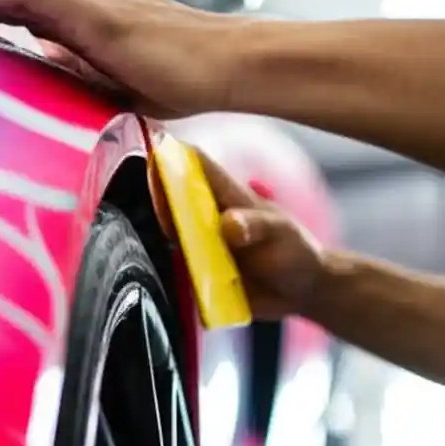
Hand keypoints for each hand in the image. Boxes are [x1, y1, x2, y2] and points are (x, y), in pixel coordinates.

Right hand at [150, 150, 326, 319]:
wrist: (303, 292)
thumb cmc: (296, 252)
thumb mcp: (283, 235)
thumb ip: (257, 227)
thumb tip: (227, 223)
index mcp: (230, 197)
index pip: (197, 165)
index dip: (173, 154)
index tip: (150, 153)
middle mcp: (210, 216)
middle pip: (173, 195)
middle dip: (156, 193)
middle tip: (141, 201)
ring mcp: (202, 244)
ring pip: (169, 229)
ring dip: (156, 230)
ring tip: (141, 233)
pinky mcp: (199, 272)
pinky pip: (174, 265)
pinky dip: (162, 264)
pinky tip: (152, 268)